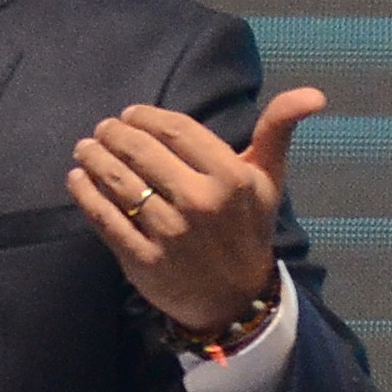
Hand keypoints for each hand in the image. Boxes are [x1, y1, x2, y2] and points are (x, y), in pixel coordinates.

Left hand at [66, 87, 325, 332]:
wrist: (235, 298)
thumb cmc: (247, 228)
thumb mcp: (268, 181)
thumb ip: (278, 131)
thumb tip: (314, 93)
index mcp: (231, 178)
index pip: (176, 131)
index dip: (146, 117)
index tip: (130, 114)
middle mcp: (199, 203)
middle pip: (141, 152)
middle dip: (114, 134)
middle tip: (103, 130)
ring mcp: (168, 233)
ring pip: (118, 182)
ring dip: (94, 158)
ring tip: (86, 148)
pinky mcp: (142, 259)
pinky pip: (104, 217)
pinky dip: (85, 193)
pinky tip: (77, 178)